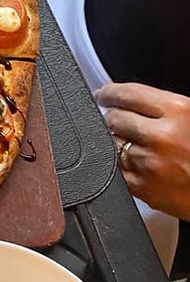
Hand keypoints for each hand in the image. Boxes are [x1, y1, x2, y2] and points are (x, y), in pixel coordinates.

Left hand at [95, 82, 189, 219]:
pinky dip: (119, 165)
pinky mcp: (143, 188)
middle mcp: (161, 136)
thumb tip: (131, 99)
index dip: (110, 93)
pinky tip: (132, 164)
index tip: (104, 95)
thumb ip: (166, 108)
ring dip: (116, 142)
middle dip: (113, 118)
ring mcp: (150, 163)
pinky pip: (115, 171)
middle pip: (114, 119)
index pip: (128, 93)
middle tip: (117, 121)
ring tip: (132, 145)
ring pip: (111, 145)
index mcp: (178, 111)